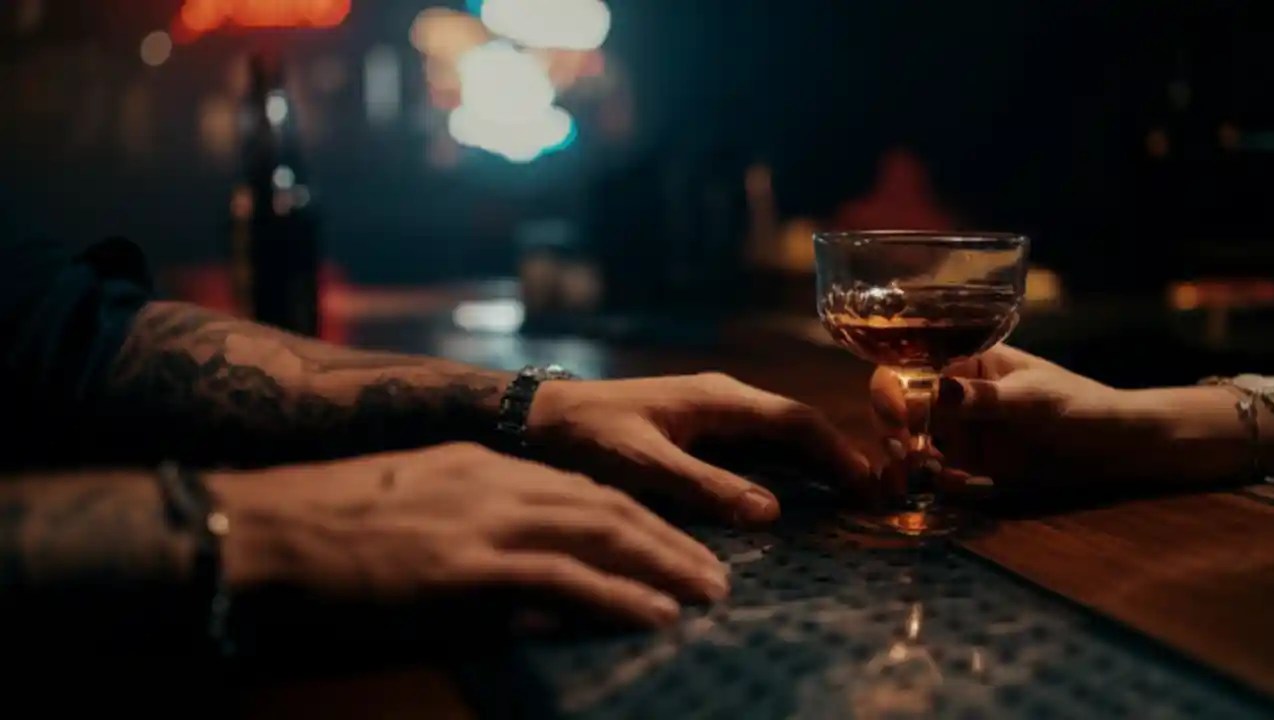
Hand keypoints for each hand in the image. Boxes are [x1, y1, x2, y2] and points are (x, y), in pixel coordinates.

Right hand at [210, 443, 728, 627]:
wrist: (269, 523)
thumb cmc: (333, 520)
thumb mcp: (419, 499)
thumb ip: (477, 520)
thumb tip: (526, 568)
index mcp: (486, 467)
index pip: (583, 489)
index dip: (639, 517)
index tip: (677, 542)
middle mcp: (498, 484)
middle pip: (608, 505)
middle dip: (669, 540)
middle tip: (715, 572)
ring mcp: (484, 523)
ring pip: (600, 534)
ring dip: (663, 565)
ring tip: (708, 592)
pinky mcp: (465, 567)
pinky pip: (561, 578)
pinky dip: (616, 595)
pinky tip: (654, 614)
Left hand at [527, 374, 873, 524]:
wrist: (538, 418)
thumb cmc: (587, 436)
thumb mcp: (644, 465)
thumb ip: (705, 486)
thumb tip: (772, 512)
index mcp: (718, 398)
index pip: (796, 420)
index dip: (837, 452)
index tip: (870, 486)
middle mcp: (723, 400)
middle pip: (797, 426)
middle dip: (838, 457)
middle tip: (877, 499)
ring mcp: (712, 414)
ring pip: (780, 436)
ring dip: (815, 464)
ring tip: (850, 500)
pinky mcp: (698, 431)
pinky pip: (756, 448)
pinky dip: (785, 469)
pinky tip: (795, 497)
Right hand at [870, 345, 1131, 493]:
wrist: (1117, 447)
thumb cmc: (1080, 405)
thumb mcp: (1031, 400)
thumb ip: (981, 400)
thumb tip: (933, 391)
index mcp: (965, 362)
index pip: (911, 366)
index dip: (892, 390)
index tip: (897, 418)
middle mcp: (954, 393)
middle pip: (900, 406)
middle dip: (893, 430)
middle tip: (902, 455)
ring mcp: (961, 429)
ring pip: (914, 441)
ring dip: (908, 460)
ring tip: (918, 477)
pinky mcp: (972, 463)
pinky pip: (939, 472)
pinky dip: (938, 481)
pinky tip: (957, 486)